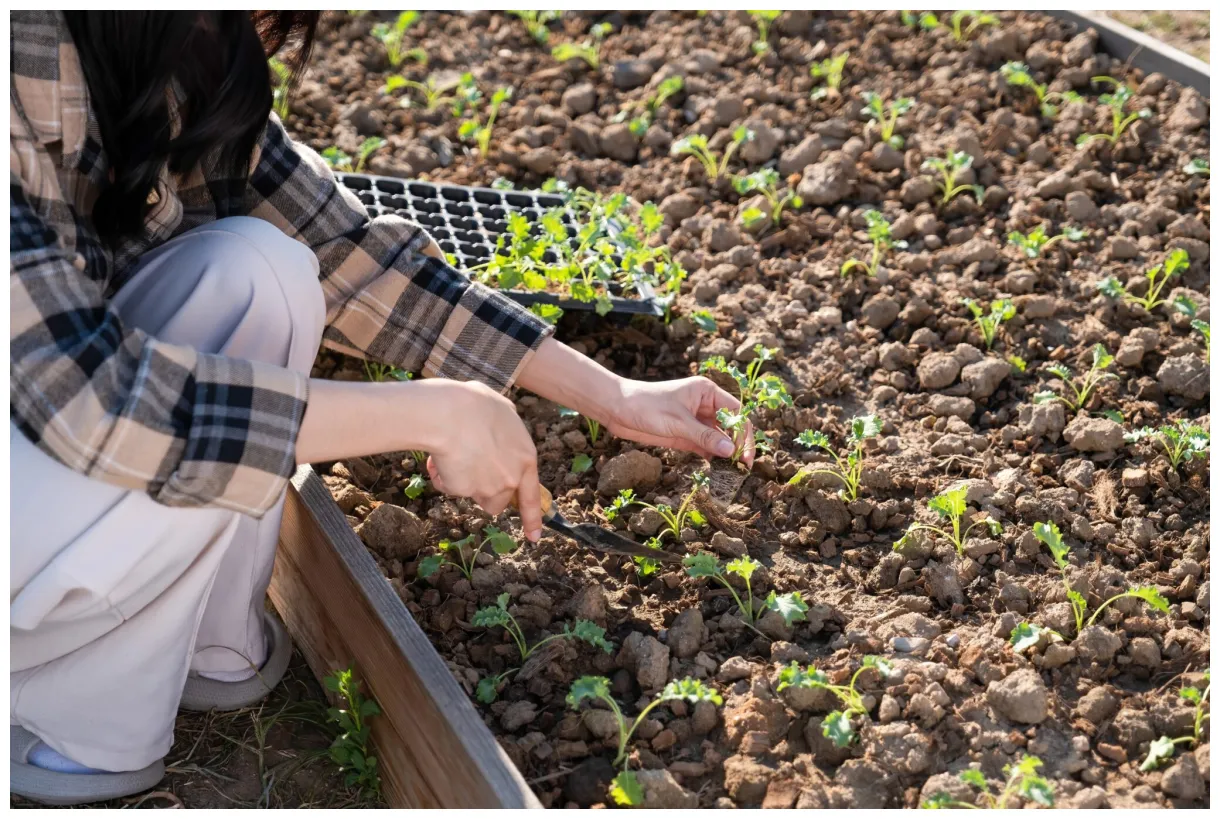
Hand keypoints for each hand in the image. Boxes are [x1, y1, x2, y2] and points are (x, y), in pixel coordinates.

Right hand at [423, 381, 543, 541]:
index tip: (533, 537)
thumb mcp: (502, 410)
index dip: (532, 518)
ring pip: (472, 495)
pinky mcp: (463, 491)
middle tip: (466, 464)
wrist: (449, 414)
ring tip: (449, 454)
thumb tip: (498, 431)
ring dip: (462, 482)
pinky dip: (441, 474)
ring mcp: (487, 487)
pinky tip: (438, 454)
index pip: (531, 495)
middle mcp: (510, 478)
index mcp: (525, 458)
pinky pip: (448, 486)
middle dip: (481, 489)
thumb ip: (506, 430)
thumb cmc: (475, 404)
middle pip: (497, 500)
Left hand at [605, 377, 754, 467]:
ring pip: (719, 439)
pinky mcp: (686, 435)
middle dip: (737, 445)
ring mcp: (696, 421)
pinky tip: (719, 470)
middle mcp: (705, 405)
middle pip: (731, 426)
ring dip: (726, 454)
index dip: (743, 432)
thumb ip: (704, 436)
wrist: (617, 410)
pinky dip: (713, 457)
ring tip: (733, 472)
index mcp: (707, 392)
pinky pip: (706, 447)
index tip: (743, 453)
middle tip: (742, 466)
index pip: (735, 412)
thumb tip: (730, 450)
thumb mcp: (678, 422)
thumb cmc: (646, 405)